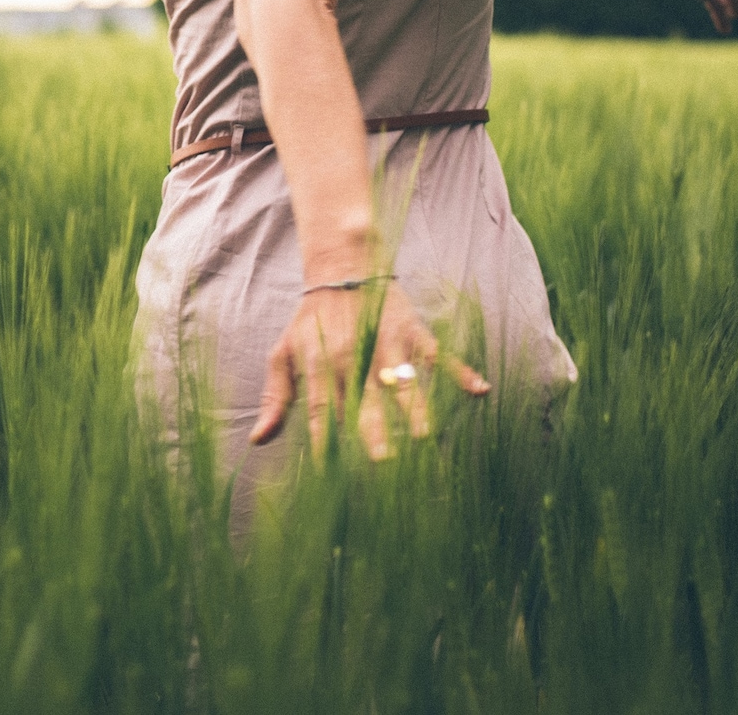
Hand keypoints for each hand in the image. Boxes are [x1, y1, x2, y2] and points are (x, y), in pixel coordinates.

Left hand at [249, 282, 490, 457]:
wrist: (340, 269)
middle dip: (374, 428)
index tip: (327, 468)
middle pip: (365, 397)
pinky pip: (439, 354)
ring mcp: (387, 343)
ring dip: (414, 406)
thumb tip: (258, 440)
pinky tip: (480, 390)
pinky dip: (460, 371)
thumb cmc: (309, 321)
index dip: (323, 436)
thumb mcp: (284, 354)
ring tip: (425, 435)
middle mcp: (355, 357)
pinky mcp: (412, 331)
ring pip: (403, 379)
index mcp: (322, 366)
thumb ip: (275, 398)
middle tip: (383, 459)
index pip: (322, 407)